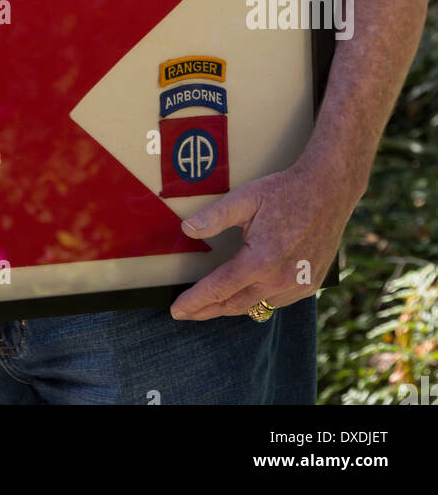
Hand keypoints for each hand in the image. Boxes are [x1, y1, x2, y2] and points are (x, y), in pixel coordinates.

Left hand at [168, 162, 353, 320]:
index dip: (195, 301)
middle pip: (235, 304)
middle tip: (187, 313)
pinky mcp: (310, 285)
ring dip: (232, 307)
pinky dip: (258, 301)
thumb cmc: (284, 192)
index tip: (177, 310)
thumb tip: (187, 230)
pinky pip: (277, 302)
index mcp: (261, 261)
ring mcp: (298, 286)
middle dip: (208, 310)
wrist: (328, 192)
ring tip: (212, 305)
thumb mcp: (245, 198)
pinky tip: (247, 294)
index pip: (219, 289)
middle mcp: (280, 280)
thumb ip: (215, 216)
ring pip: (256, 307)